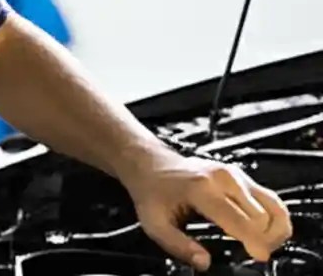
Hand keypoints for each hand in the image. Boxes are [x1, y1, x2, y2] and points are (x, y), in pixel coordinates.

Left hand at [122, 153, 291, 270]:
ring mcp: (235, 175)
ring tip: (261, 245)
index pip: (240, 219)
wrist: (152, 165)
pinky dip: (276, 219)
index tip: (258, 257)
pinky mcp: (242, 176)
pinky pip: (271, 199)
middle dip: (262, 239)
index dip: (255, 242)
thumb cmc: (153, 193)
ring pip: (274, 207)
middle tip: (251, 253)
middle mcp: (224, 178)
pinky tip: (265, 233)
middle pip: (262, 216)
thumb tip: (204, 263)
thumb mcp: (155, 224)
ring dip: (275, 230)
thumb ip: (179, 246)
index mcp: (201, 189)